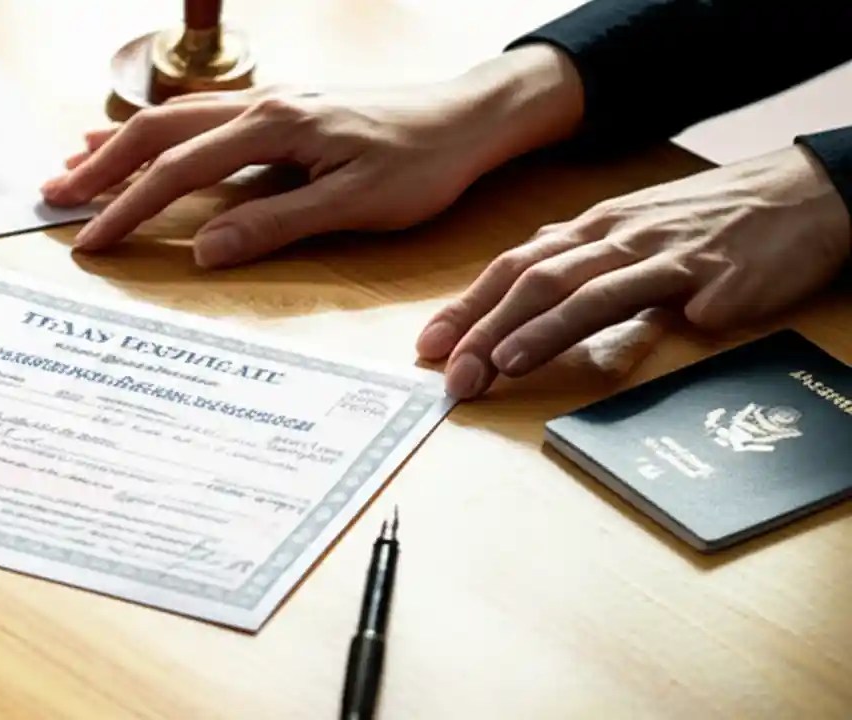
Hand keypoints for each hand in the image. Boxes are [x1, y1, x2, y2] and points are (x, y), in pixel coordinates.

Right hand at [41, 45, 583, 267]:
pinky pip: (203, 118)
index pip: (178, 171)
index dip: (128, 208)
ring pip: (176, 119)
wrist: (468, 116)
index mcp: (273, 127)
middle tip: (52, 197)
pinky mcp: (283, 111)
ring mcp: (270, 103)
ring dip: (122, 145)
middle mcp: (262, 105)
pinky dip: (161, 134)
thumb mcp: (354, 204)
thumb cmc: (421, 162)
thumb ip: (276, 224)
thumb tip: (204, 250)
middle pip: (159, 132)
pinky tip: (143, 142)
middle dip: (102, 168)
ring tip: (74, 168)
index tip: (89, 243)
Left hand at [417, 145, 851, 398]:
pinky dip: (627, 324)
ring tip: (499, 364)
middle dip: (484, 327)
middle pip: (533, 279)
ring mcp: (661, 252)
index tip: (429, 344)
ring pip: (584, 288)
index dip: (468, 305)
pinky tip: (606, 355)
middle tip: (450, 373)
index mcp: (593, 229)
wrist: (803, 194)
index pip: (513, 266)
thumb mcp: (635, 238)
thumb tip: (531, 314)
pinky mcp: (710, 273)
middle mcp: (615, 235)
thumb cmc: (711, 223)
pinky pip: (665, 295)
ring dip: (536, 328)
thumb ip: (585, 271)